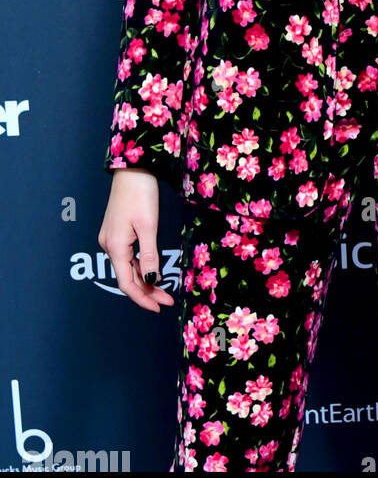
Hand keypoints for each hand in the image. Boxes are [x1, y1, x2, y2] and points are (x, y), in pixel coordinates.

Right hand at [97, 170, 175, 311]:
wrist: (132, 169)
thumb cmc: (141, 194)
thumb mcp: (148, 226)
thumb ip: (149, 254)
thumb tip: (151, 279)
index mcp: (115, 246)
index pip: (127, 283)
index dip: (142, 298)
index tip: (159, 307)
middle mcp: (109, 245)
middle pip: (128, 277)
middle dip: (147, 291)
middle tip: (167, 301)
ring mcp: (111, 239)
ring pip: (128, 267)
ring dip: (145, 280)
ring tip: (164, 291)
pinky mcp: (116, 232)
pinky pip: (127, 256)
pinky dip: (140, 266)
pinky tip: (152, 271)